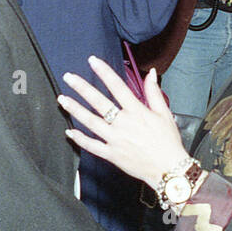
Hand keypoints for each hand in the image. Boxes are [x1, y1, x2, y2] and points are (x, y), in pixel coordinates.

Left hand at [58, 56, 187, 188]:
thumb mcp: (164, 113)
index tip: (93, 61)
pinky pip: (92, 146)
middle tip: (68, 77)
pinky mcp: (112, 155)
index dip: (104, 72)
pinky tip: (70, 131)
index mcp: (136, 111)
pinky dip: (80, 139)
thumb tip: (150, 73)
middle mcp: (123, 124)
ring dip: (75, 109)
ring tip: (62, 99)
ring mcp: (115, 140)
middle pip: (99, 102)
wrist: (169, 169)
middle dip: (82, 88)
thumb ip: (153, 92)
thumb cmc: (168, 142)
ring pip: (91, 122)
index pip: (117, 86)